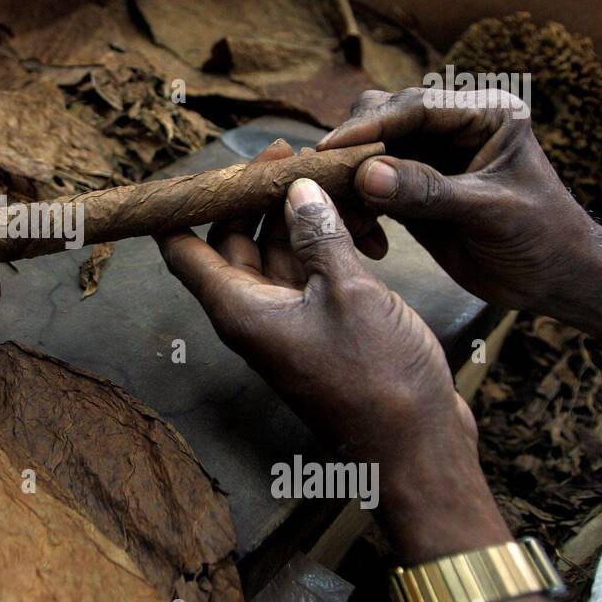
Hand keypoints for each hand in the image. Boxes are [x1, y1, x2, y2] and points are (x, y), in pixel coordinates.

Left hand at [156, 146, 507, 558]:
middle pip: (233, 241)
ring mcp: (290, 320)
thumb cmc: (379, 382)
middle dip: (255, 196)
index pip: (182, 250)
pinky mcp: (324, 324)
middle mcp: (255, 314)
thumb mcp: (349, 293)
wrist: (419, 448)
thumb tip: (296, 190)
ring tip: (334, 178)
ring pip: (278, 252)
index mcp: (240, 308)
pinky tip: (362, 224)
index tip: (197, 166)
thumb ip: (319, 236)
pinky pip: (312, 271)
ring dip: (300, 216)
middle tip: (292, 154)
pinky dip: (328, 243)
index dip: (181, 207)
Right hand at [316, 88, 601, 313]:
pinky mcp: (414, 191)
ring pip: (370, 152)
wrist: (557, 279)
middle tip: (328, 181)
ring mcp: (431, 159)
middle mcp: (453, 129)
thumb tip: (366, 173)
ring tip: (348, 217)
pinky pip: (371, 188)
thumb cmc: (543, 237)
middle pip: (384, 118)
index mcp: (484, 115)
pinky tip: (369, 237)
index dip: (371, 124)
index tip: (331, 146)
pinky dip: (361, 209)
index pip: (416, 106)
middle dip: (355, 149)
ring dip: (352, 182)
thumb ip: (428, 191)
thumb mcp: (489, 212)